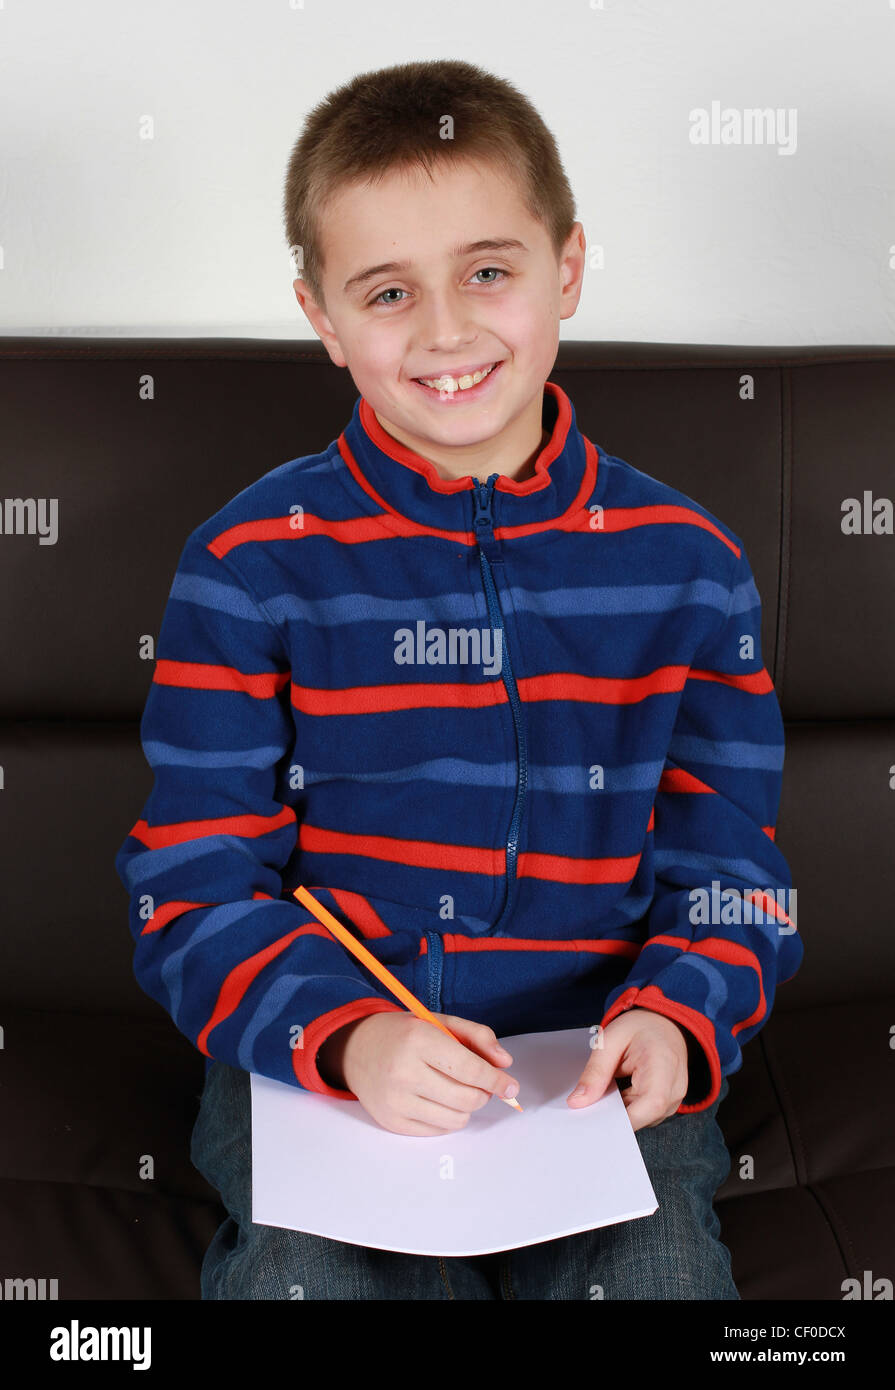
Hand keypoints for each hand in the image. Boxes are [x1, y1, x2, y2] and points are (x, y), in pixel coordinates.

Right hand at [322, 1012, 518, 1137]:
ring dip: (467, 1107)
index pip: (471, 1070)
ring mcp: (396, 1101)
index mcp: (419, 1040)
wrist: (355, 1049)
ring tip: (456, 1089)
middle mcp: (404, 1072)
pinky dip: (448, 1118)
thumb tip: (505, 1064)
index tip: (511, 1087)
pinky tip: (437, 1100)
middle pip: (468, 1099)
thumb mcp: (439, 1021)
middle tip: (479, 1083)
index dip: (497, 1081)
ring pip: (456, 1119)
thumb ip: (477, 1036)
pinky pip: (438, 1131)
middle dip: (483, 1093)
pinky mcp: (391, 1121)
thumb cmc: (404, 1034)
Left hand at [565, 1007, 689, 1130]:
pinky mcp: (667, 1105)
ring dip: (618, 1111)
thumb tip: (578, 1102)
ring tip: (604, 1090)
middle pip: (642, 1116)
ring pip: (640, 1119)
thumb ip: (595, 1071)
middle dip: (612, 1116)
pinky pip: (643, 1115)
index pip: (651, 1104)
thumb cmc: (640, 1027)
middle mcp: (675, 1088)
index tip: (592, 1119)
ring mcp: (674, 1099)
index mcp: (664, 1065)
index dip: (622, 1119)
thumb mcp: (611, 1040)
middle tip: (587, 1103)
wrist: (663, 1024)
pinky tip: (615, 1093)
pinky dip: (626, 1108)